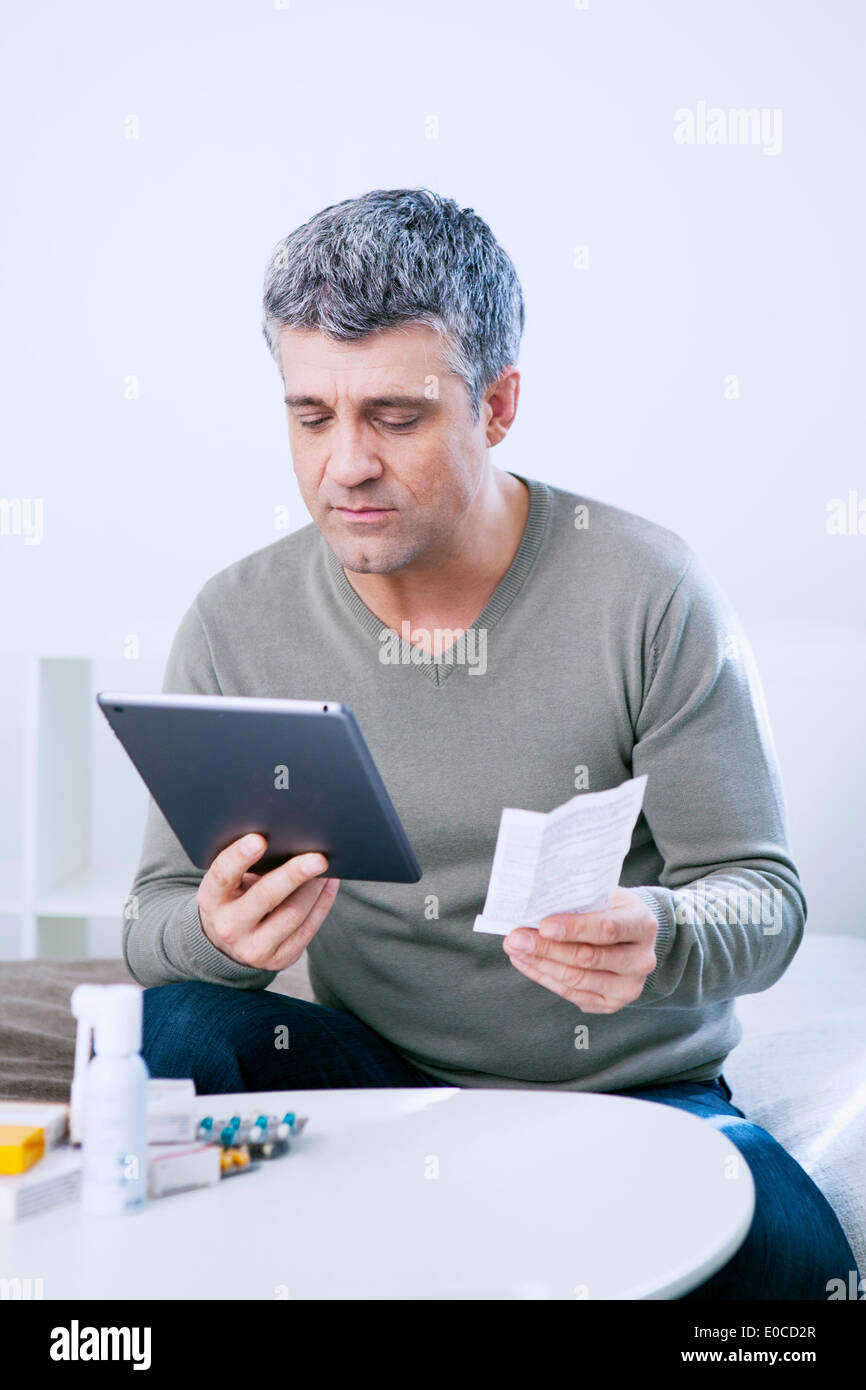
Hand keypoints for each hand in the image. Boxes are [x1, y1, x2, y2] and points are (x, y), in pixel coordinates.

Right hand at [197, 833, 339, 971]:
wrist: (227, 946)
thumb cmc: (232, 898)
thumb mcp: (227, 884)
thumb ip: (246, 866)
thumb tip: (288, 842)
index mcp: (211, 900)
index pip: (222, 875)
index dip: (239, 856)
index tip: (260, 839)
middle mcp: (229, 927)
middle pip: (265, 897)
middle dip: (293, 875)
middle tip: (318, 858)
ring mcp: (253, 948)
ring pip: (293, 914)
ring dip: (314, 888)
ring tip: (327, 867)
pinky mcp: (279, 958)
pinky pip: (307, 930)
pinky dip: (322, 903)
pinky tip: (329, 884)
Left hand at [502, 887, 657, 1013]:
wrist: (632, 936)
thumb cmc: (611, 909)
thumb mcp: (604, 895)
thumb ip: (579, 900)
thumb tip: (535, 906)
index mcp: (642, 925)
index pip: (607, 928)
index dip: (573, 928)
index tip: (543, 925)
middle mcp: (641, 960)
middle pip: (588, 958)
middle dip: (546, 948)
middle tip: (515, 938)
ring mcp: (629, 986)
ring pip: (577, 979)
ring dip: (540, 964)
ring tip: (515, 949)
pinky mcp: (612, 1004)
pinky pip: (572, 994)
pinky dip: (545, 978)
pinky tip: (526, 963)